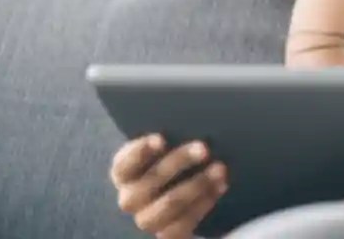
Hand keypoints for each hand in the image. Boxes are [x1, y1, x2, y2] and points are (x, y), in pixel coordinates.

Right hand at [110, 135, 228, 237]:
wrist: (187, 186)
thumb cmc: (176, 157)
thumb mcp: (169, 144)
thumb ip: (171, 133)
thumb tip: (190, 115)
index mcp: (124, 173)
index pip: (123, 164)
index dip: (140, 152)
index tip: (161, 138)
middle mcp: (130, 198)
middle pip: (149, 183)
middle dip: (178, 162)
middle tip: (204, 148)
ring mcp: (147, 219)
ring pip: (168, 204)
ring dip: (196, 185)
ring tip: (220, 168)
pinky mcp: (167, 233)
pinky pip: (182, 225)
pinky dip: (204, 204)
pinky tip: (220, 187)